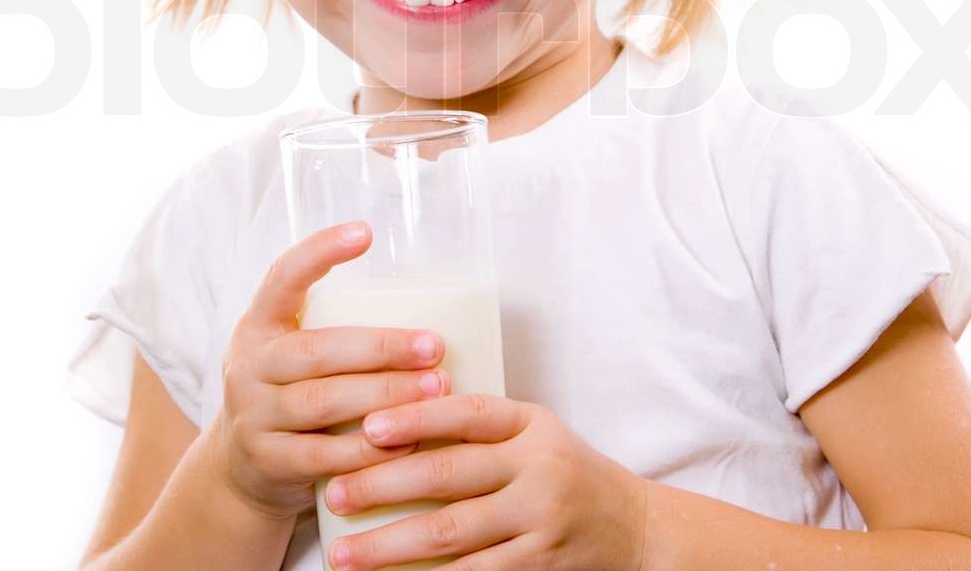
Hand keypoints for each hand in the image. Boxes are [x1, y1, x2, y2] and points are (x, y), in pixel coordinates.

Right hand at [206, 220, 453, 521]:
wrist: (241, 472)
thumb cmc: (292, 397)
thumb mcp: (294, 354)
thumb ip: (336, 332)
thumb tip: (433, 307)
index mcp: (259, 325)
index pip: (283, 277)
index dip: (320, 252)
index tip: (365, 232)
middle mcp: (249, 365)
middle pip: (317, 350)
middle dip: (382, 348)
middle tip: (436, 346)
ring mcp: (253, 415)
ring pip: (323, 401)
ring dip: (385, 396)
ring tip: (435, 390)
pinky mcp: (267, 461)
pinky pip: (324, 456)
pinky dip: (369, 449)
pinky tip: (410, 444)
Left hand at [321, 392, 648, 570]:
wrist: (635, 526)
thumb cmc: (563, 473)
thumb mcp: (533, 435)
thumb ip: (479, 430)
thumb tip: (387, 429)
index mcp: (530, 424)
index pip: (466, 413)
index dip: (416, 419)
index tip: (366, 428)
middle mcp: (539, 466)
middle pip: (449, 473)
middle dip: (384, 486)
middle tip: (335, 495)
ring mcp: (541, 517)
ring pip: (454, 531)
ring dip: (392, 544)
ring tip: (347, 554)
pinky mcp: (541, 562)